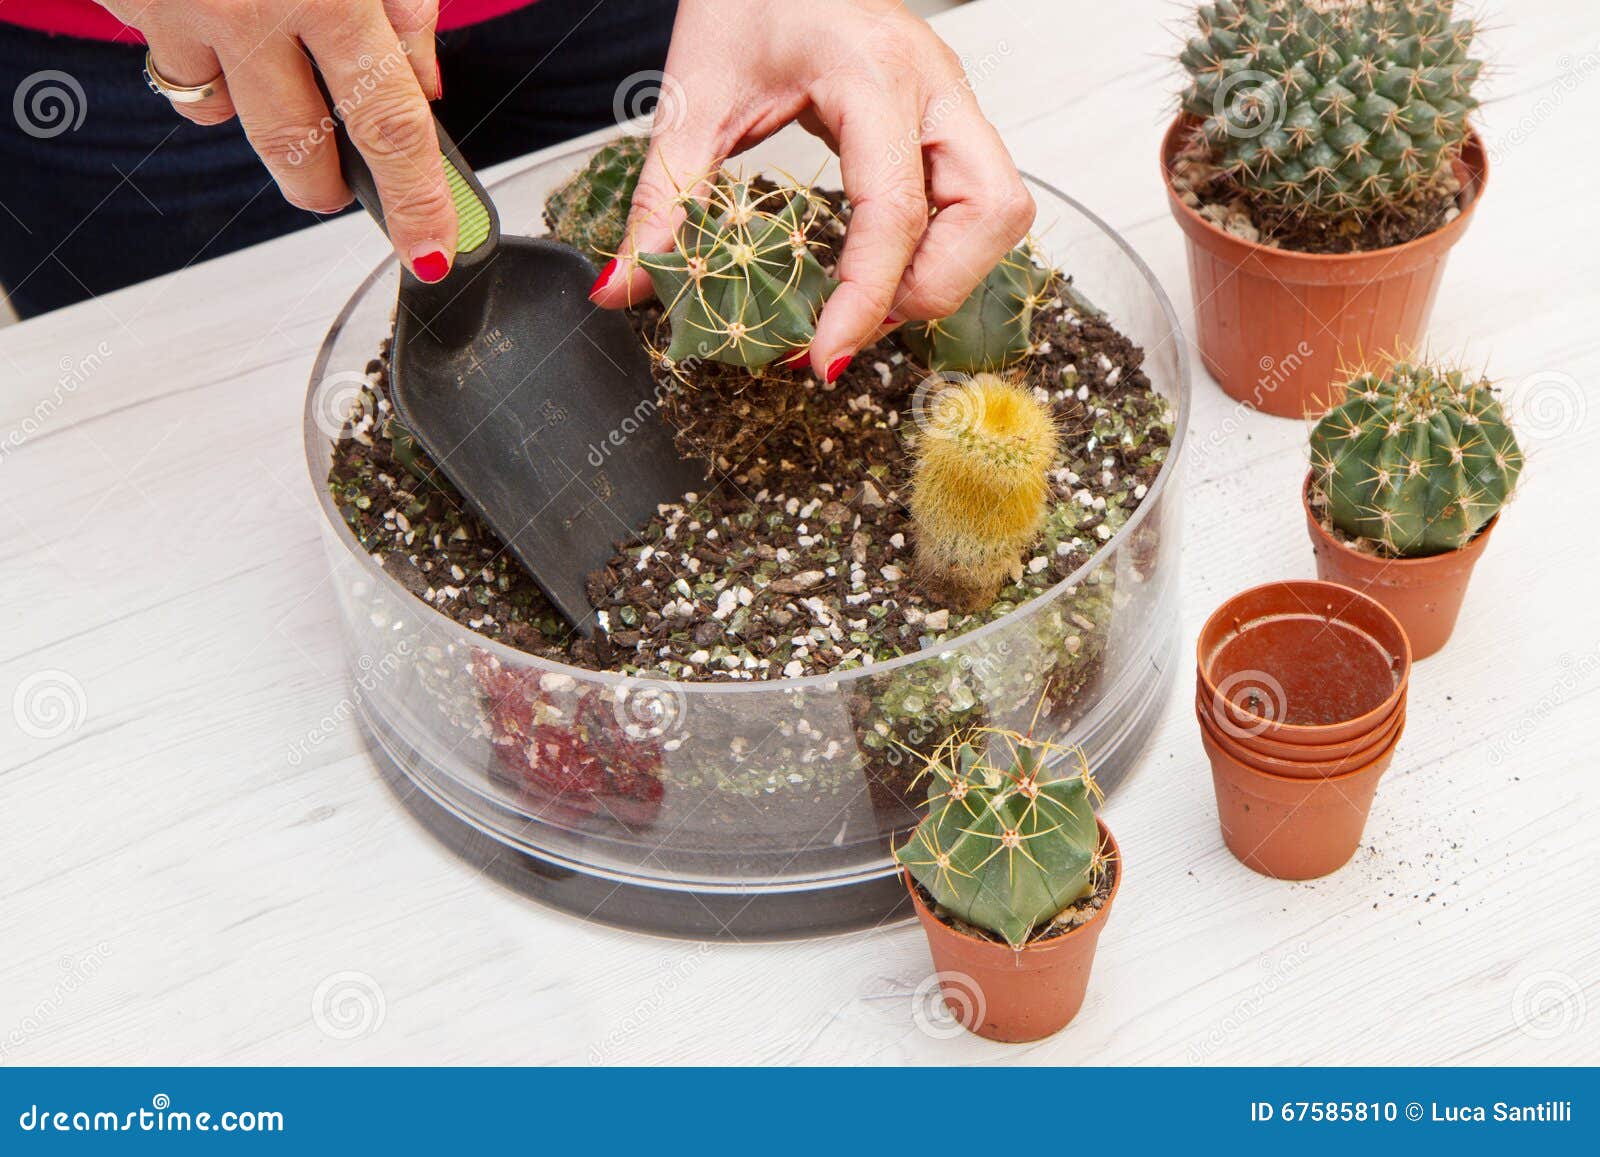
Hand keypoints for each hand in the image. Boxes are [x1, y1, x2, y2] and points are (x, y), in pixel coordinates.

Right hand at [107, 0, 455, 280]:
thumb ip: (403, 6)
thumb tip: (423, 85)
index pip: (390, 128)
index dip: (416, 200)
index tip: (429, 251)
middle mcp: (249, 7)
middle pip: (298, 152)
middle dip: (325, 184)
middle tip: (338, 176)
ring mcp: (179, 8)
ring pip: (221, 114)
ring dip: (255, 108)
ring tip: (272, 50)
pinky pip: (175, 61)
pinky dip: (202, 52)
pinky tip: (213, 5)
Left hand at [589, 0, 1032, 380]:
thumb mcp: (691, 99)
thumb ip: (663, 199)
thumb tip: (623, 288)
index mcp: (871, 73)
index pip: (893, 211)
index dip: (864, 301)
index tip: (822, 360)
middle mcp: (932, 84)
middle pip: (990, 213)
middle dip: (930, 289)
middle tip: (856, 322)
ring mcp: (951, 98)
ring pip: (1001, 209)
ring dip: (949, 271)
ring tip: (874, 298)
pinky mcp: (949, 115)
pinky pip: (980, 198)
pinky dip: (945, 247)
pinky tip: (886, 263)